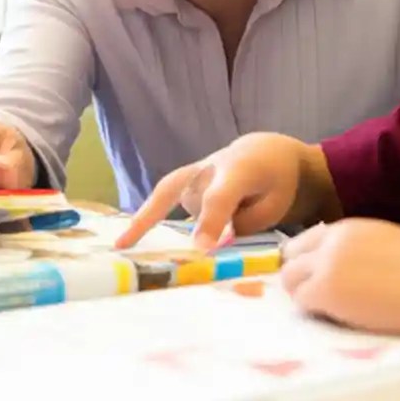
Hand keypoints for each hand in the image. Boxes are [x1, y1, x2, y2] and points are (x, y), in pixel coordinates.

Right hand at [115, 132, 320, 249]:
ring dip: (194, 222)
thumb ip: (245, 226)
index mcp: (241, 170)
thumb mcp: (274, 205)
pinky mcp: (182, 180)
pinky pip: (161, 199)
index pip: (220, 197)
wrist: (264, 150)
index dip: (210, 222)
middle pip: (196, 201)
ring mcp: (193, 172)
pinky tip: (124, 241)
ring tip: (185, 233)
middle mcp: (211, 167)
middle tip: (156, 247)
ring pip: (186, 204)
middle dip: (197, 224)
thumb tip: (209, 246)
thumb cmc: (273, 181)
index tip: (201, 250)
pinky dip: (144, 219)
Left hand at [281, 219, 399, 335]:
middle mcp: (330, 242)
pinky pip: (302, 302)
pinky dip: (314, 311)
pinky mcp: (326, 291)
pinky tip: (339, 316)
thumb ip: (356, 250)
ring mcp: (325, 265)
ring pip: (290, 280)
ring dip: (304, 295)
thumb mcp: (383, 244)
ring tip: (331, 309)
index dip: (307, 262)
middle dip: (299, 278)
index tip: (316, 277)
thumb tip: (345, 268)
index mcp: (346, 229)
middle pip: (290, 258)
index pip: (304, 241)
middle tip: (319, 297)